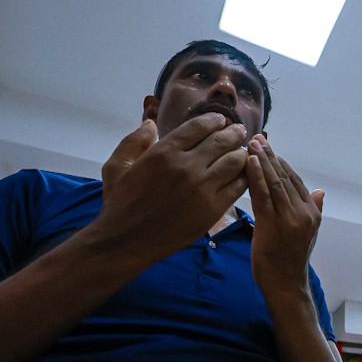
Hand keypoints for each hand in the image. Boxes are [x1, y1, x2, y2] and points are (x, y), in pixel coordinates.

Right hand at [94, 115, 248, 262]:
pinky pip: (237, 186)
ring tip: (244, 151)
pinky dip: (244, 176)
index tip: (220, 120)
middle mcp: (187, 166)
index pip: (198, 127)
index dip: (213, 121)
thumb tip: (151, 123)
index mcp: (164, 152)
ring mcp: (203, 187)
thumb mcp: (117, 166)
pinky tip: (244, 173)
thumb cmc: (120, 203)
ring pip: (234, 162)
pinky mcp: (213, 208)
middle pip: (221, 141)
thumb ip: (134, 141)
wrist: (128, 241)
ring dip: (242, 153)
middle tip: (240, 131)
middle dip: (234, 133)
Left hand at [246, 135, 322, 297]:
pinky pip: (262, 195)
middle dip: (270, 155)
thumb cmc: (290, 261)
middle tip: (257, 138)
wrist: (286, 286)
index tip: (269, 146)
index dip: (281, 162)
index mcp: (312, 212)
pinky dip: (255, 176)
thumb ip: (313, 210)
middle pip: (284, 177)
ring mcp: (289, 219)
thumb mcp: (307, 234)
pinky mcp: (272, 225)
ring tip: (251, 144)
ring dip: (261, 161)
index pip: (295, 180)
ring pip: (274, 182)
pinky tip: (248, 162)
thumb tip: (321, 192)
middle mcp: (304, 212)